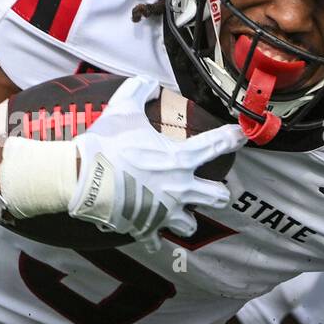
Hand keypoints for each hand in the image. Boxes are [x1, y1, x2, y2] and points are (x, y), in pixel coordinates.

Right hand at [69, 78, 243, 243]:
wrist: (82, 177)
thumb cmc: (106, 144)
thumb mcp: (123, 108)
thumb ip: (140, 91)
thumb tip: (149, 83)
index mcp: (180, 159)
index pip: (217, 145)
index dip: (233, 137)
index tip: (242, 135)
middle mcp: (179, 188)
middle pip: (217, 197)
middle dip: (218, 192)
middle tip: (213, 188)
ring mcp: (163, 212)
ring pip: (191, 225)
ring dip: (187, 219)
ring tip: (181, 213)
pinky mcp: (144, 227)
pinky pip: (155, 241)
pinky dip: (152, 238)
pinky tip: (150, 235)